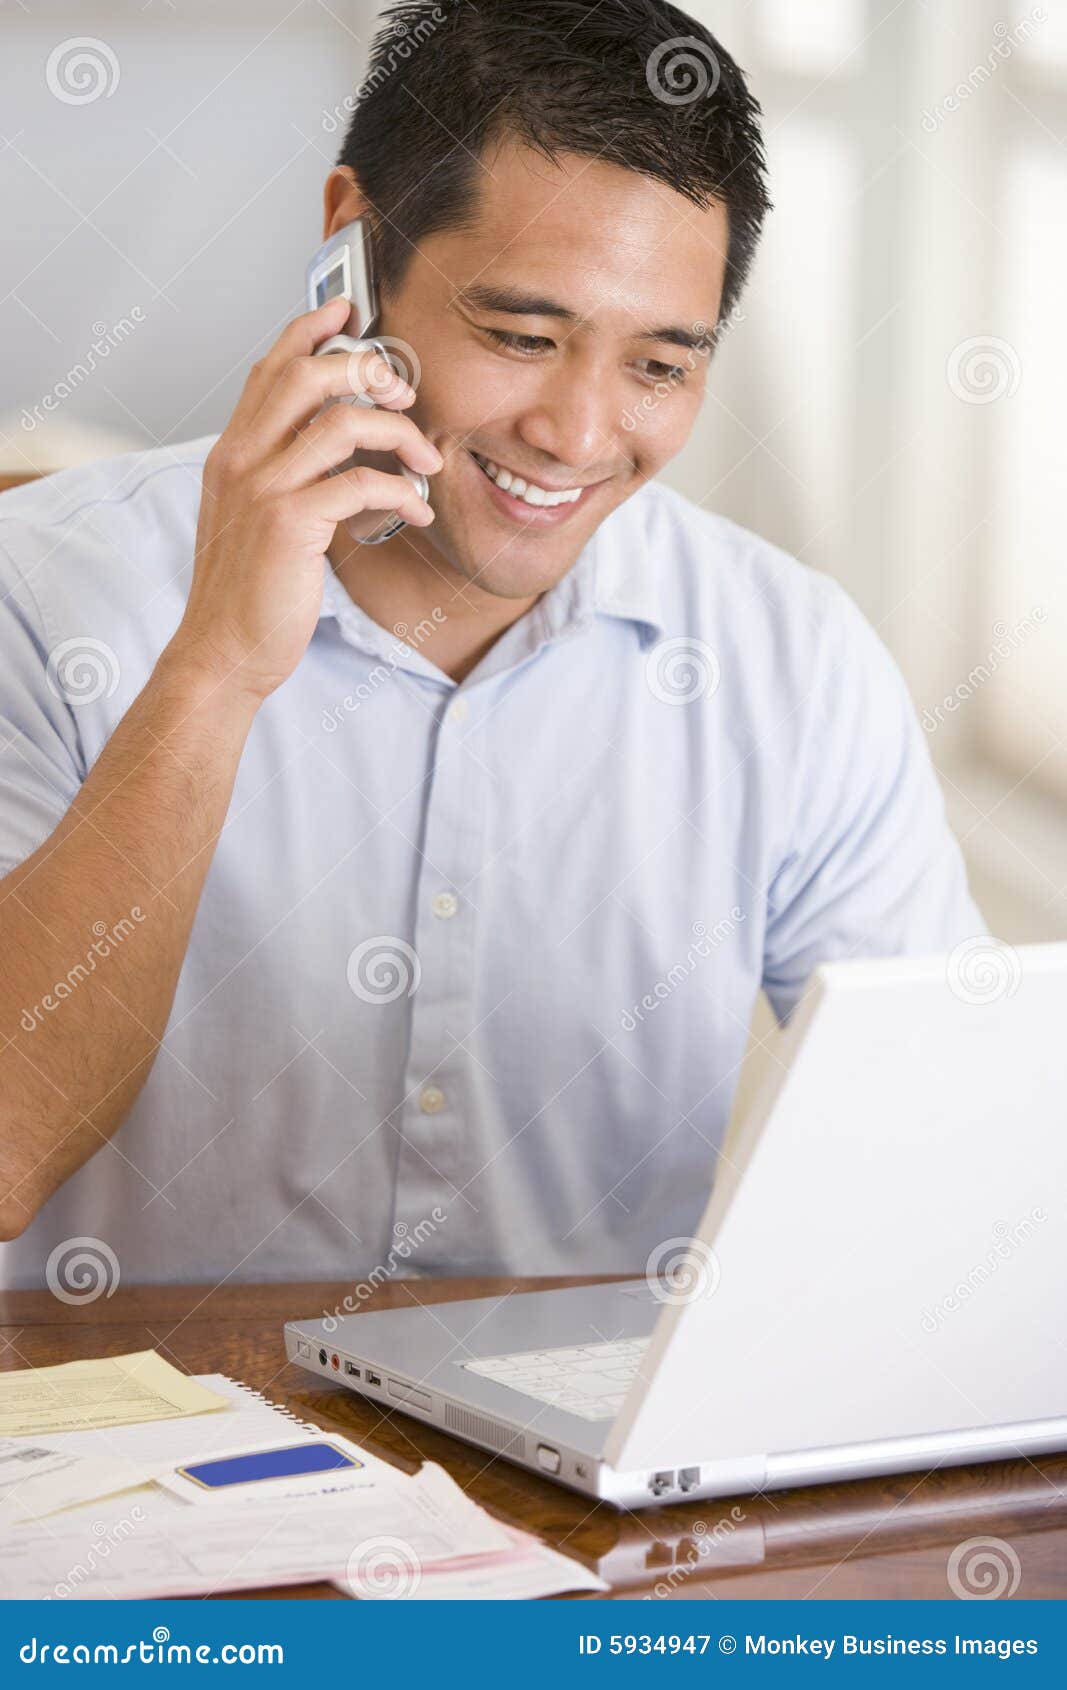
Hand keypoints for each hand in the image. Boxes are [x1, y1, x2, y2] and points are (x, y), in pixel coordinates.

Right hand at [171, 295, 441, 702]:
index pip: (269, 366)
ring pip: (342, 421)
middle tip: (404, 395)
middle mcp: (242, 458)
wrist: (222, 650)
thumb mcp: (252, 517)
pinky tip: (417, 511)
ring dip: (399, 435)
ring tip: (425, 462)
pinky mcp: (290, 524)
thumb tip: (334, 443)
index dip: (310, 329)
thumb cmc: (247, 591)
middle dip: (366, 371)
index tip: (349, 311)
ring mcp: (263, 488)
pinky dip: (401, 492)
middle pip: (307, 373)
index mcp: (232, 451)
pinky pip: (361, 483)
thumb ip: (280, 473)